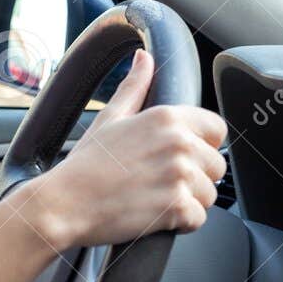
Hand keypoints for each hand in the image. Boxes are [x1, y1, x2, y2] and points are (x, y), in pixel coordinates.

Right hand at [25, 49, 228, 249]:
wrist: (64, 204)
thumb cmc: (85, 165)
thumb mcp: (110, 118)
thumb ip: (134, 87)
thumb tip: (144, 58)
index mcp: (167, 117)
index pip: (217, 129)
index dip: (202, 146)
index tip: (180, 158)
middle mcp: (179, 143)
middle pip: (216, 166)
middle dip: (196, 178)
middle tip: (159, 183)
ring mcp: (180, 175)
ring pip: (209, 194)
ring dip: (188, 202)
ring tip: (154, 199)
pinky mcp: (176, 206)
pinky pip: (198, 219)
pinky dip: (180, 223)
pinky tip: (154, 215)